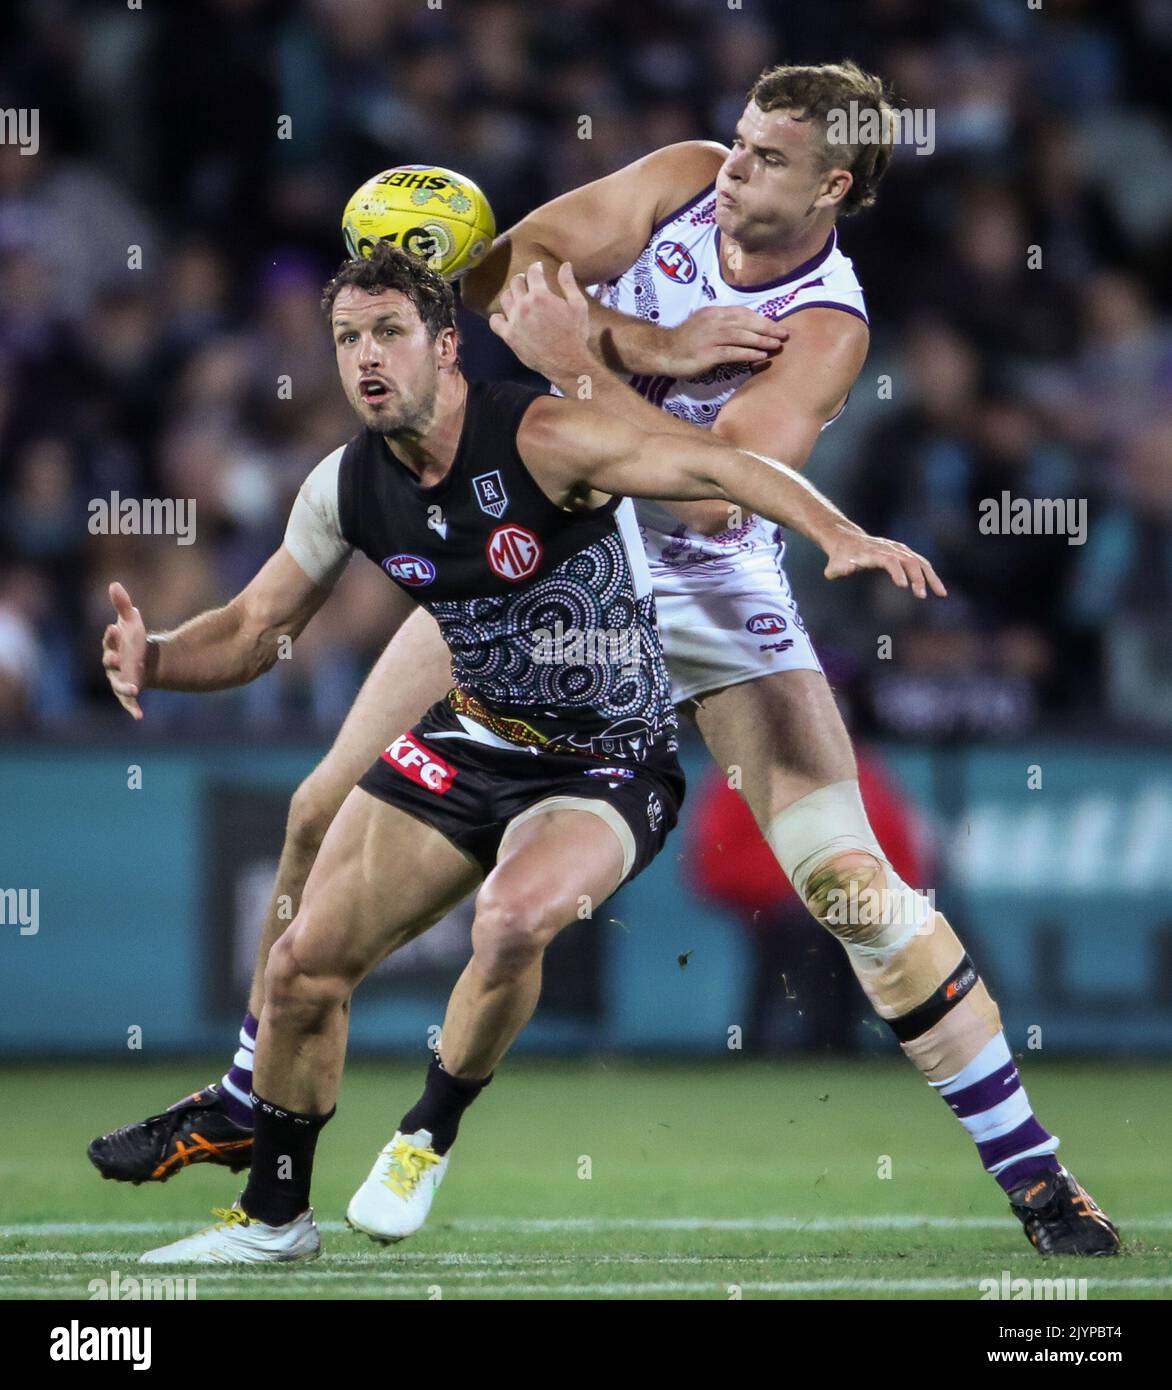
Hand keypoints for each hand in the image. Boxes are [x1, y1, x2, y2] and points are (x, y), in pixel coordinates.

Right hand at [102, 581, 148, 719]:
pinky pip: (129, 702)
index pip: (108, 640)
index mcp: (111, 647)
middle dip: (112, 659)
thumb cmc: (134, 639)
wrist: (147, 659)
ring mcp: (120, 679)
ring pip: (118, 685)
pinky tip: (140, 716)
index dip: (110, 636)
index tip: (115, 628)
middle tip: (117, 657)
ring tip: (133, 688)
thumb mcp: (131, 620)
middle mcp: (112, 665)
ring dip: (124, 687)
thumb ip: (122, 605)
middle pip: (109, 662)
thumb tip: (114, 583)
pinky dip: (133, 708)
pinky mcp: (130, 692)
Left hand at [489, 261, 593, 382]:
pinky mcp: (509, 336)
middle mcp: (524, 305)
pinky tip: (505, 317)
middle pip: (516, 283)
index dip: (536, 268)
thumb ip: (569, 283)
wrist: (567, 362)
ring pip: (505, 298)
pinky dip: (498, 317)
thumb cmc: (575, 333)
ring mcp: (514, 320)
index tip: (538, 268)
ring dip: (511, 294)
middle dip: (522, 279)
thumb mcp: (578, 305)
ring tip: (516, 297)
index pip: (533, 273)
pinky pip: (495, 321)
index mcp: (540, 295)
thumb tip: (565, 264)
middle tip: (526, 282)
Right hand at [656, 306, 787, 376]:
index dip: (761, 319)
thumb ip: (721, 324)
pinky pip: (731, 352)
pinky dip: (748, 353)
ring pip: (741, 335)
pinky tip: (760, 356)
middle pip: (746, 322)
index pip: (743, 312)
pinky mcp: (707, 353)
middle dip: (767, 328)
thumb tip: (744, 328)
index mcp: (714, 312)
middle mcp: (713, 321)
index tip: (776, 325)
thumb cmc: (684, 341)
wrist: (662, 351)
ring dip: (761, 340)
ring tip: (777, 345)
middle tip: (785, 334)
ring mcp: (710, 337)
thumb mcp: (703, 325)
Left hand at [822, 525, 946, 598]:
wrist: (847, 539)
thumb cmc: (840, 557)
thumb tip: (846, 569)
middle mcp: (889, 549)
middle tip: (921, 596)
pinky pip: (921, 563)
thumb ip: (838, 570)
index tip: (903, 585)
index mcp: (874, 553)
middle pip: (909, 560)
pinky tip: (937, 588)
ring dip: (931, 577)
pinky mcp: (904, 553)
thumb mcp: (834, 566)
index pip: (890, 560)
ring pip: (919, 561)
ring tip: (941, 594)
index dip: (897, 571)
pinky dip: (930, 574)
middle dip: (917, 578)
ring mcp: (899, 550)